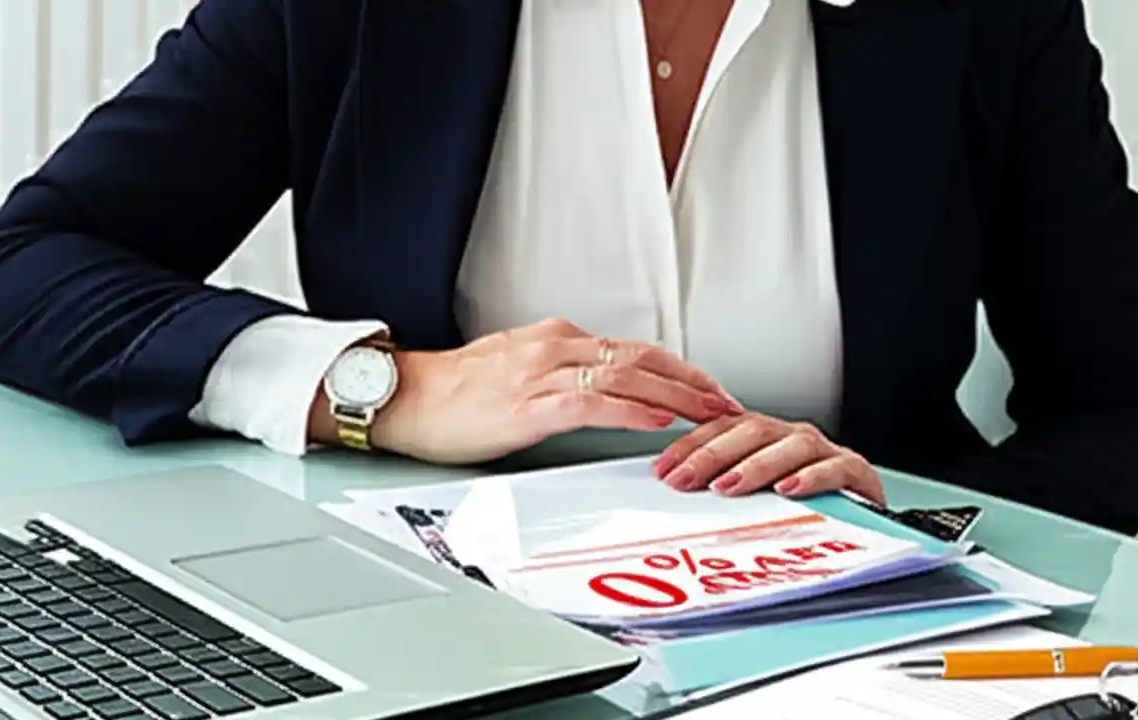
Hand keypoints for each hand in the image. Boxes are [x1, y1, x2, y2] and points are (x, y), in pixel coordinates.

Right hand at [371, 318, 741, 463]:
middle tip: (729, 402)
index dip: (679, 369)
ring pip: (629, 377)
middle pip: (644, 358)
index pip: (634, 349)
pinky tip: (659, 422)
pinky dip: (634, 411)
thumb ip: (559, 374)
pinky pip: (594, 404)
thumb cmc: (455, 391)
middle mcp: (557, 347)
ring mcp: (544, 373)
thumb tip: (597, 389)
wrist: (407, 397)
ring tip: (712, 413)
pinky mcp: (530, 405)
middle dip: (693, 381)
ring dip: (678, 397)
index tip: (710, 388)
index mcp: (556, 339)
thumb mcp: (517, 369)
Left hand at [652, 413, 885, 503]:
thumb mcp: (756, 494)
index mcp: (765, 437)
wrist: (865, 521)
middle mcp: (791, 437)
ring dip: (756, 465)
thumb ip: (722, 484)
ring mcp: (824, 452)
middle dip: (712, 454)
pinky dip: (811, 477)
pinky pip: (834, 468)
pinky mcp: (855, 471)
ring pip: (790, 445)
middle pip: (751, 431)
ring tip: (728, 485)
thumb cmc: (805, 506)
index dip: (690, 445)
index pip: (722, 428)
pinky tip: (789, 489)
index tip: (663, 468)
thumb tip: (674, 487)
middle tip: (684, 480)